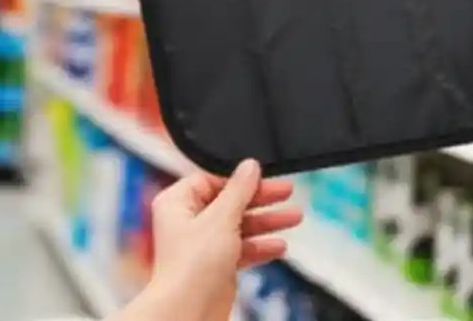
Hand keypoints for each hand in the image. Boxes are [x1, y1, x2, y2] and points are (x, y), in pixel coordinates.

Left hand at [118, 159, 302, 320]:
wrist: (189, 310)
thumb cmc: (192, 266)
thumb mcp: (221, 217)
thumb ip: (239, 189)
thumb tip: (249, 166)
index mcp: (177, 203)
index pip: (212, 180)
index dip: (239, 179)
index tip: (263, 176)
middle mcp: (187, 222)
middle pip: (230, 202)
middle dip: (261, 200)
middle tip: (286, 191)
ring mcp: (202, 245)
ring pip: (240, 225)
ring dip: (267, 222)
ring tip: (294, 217)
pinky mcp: (215, 266)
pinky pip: (242, 249)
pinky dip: (260, 246)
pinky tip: (279, 245)